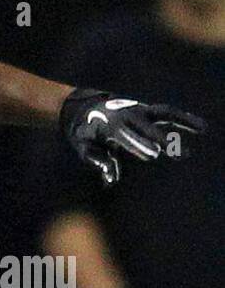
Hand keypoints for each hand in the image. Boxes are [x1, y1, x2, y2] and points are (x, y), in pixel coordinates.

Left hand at [59, 88, 205, 184]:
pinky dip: (184, 118)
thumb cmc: (84, 133)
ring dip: (184, 121)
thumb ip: (98, 162)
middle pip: (149, 127)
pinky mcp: (147, 109)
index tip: (154, 154)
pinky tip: (200, 127)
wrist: (84, 107)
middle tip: (180, 154)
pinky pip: (168, 113)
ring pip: (165, 113)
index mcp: (110, 125)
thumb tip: (111, 180)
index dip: (140, 145)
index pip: (127, 136)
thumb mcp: (84, 148)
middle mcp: (127, 115)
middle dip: (164, 140)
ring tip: (203, 130)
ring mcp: (139, 110)